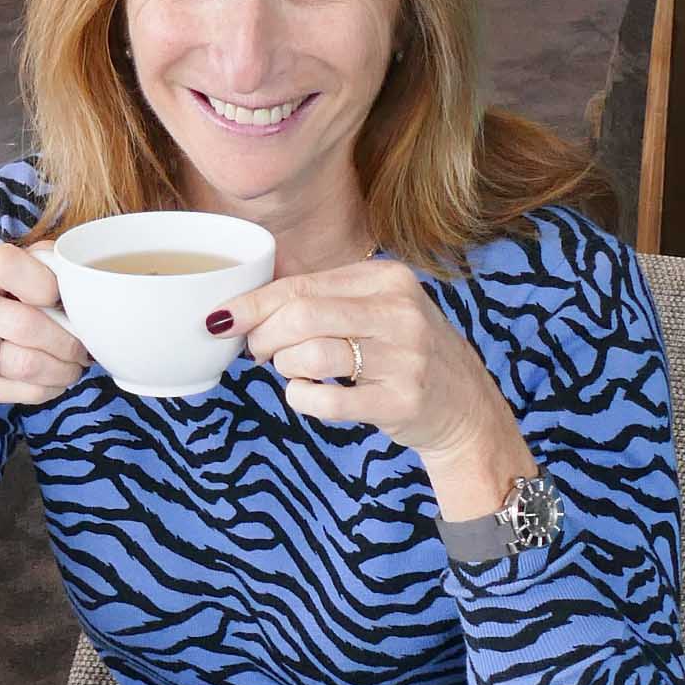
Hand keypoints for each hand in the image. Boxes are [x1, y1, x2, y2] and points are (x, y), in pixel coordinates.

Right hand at [0, 233, 87, 459]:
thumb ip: (34, 265)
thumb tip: (75, 272)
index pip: (7, 264)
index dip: (46, 283)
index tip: (61, 299)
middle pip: (24, 324)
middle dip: (66, 340)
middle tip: (81, 346)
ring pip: (25, 363)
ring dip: (61, 369)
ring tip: (71, 366)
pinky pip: (19, 390)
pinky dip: (46, 388)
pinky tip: (51, 381)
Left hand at [236, 261, 537, 519]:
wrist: (463, 405)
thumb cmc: (403, 352)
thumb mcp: (376, 307)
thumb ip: (321, 294)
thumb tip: (249, 288)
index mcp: (387, 279)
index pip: (302, 285)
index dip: (253, 304)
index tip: (221, 319)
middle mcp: (400, 312)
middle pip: (301, 315)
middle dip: (262, 336)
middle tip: (257, 352)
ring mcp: (404, 357)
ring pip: (309, 355)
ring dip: (284, 368)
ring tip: (291, 372)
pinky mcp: (401, 401)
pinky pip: (326, 400)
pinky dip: (302, 399)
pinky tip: (309, 394)